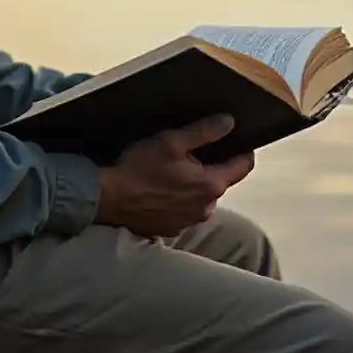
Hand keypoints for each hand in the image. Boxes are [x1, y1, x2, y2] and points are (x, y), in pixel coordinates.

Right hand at [95, 114, 254, 238]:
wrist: (109, 198)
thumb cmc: (140, 167)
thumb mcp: (171, 141)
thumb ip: (204, 131)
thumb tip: (230, 122)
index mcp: (211, 185)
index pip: (243, 166)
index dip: (242, 150)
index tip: (234, 139)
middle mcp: (206, 208)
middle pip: (219, 181)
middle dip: (209, 167)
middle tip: (186, 153)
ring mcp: (189, 222)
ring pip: (200, 197)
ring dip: (192, 185)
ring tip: (170, 172)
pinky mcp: (172, 229)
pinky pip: (183, 210)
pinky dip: (177, 200)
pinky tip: (160, 190)